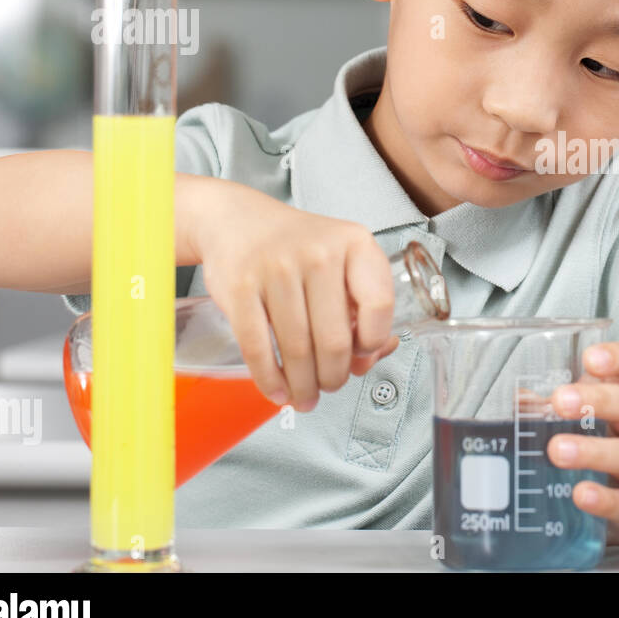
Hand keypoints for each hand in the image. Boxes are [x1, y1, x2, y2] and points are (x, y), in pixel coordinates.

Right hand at [190, 180, 399, 410]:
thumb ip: (363, 305)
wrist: (238, 221)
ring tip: (304, 396)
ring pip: (297, 350)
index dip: (374, 341)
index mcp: (355, 244)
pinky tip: (277, 390)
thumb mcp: (342, 260)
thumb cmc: (299, 249)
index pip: (380, 305)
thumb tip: (368, 360)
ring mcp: (277, 269)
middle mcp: (319, 253)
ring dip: (302, 385)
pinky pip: (258, 347)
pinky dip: (269, 379)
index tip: (363, 355)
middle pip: (335, 339)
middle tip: (329, 386)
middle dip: (334, 377)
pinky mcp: (240, 287)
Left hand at [546, 341, 618, 544]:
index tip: (590, 358)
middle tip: (559, 401)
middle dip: (597, 400)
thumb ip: (545, 409)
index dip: (616, 358)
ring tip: (557, 450)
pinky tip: (580, 494)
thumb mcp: (574, 422)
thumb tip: (516, 401)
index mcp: (618, 398)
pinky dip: (601, 499)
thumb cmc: (595, 446)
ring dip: (590, 451)